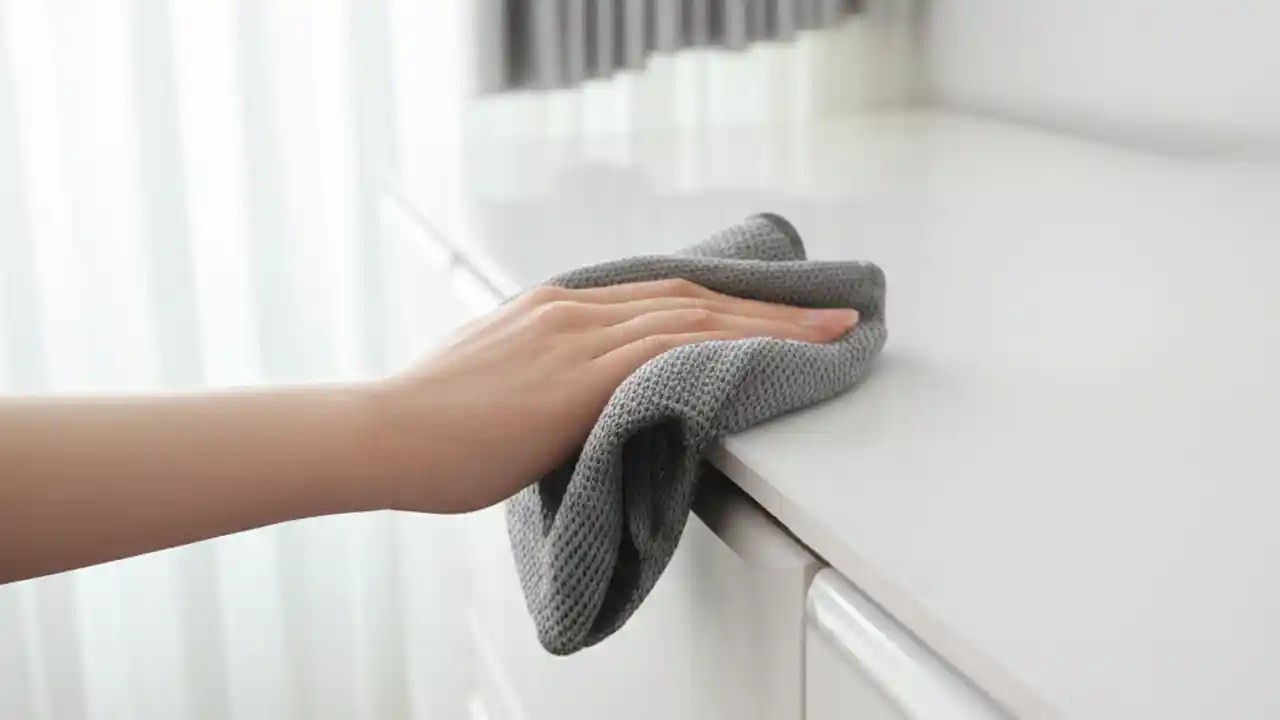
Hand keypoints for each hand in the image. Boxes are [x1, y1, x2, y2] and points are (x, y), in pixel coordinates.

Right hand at [366, 279, 858, 512]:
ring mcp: (578, 337)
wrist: (382, 435)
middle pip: (694, 297)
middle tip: (831, 314)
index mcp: (555, 309)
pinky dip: (732, 349)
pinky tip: (775, 357)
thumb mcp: (496, 385)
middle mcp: (574, 310)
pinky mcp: (579, 375)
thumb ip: (547, 380)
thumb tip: (581, 403)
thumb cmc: (427, 424)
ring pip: (697, 318)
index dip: (727, 302)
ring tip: (832, 334)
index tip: (773, 310)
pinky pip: (674, 352)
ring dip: (773, 324)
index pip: (662, 295)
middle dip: (770, 306)